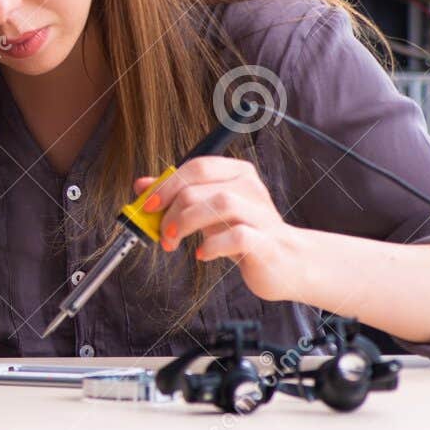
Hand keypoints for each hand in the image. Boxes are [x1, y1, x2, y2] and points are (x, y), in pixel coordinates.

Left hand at [135, 156, 307, 302]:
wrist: (288, 263)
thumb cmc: (245, 233)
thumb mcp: (208, 210)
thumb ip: (178, 196)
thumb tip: (142, 185)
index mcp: (238, 173)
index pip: (197, 166)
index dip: (167, 185)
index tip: (149, 205)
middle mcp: (252, 188)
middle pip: (200, 187)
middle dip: (171, 211)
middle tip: (162, 233)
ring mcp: (262, 214)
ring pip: (220, 204)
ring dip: (186, 224)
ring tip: (173, 242)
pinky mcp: (268, 242)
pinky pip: (238, 236)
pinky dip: (212, 245)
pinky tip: (202, 254)